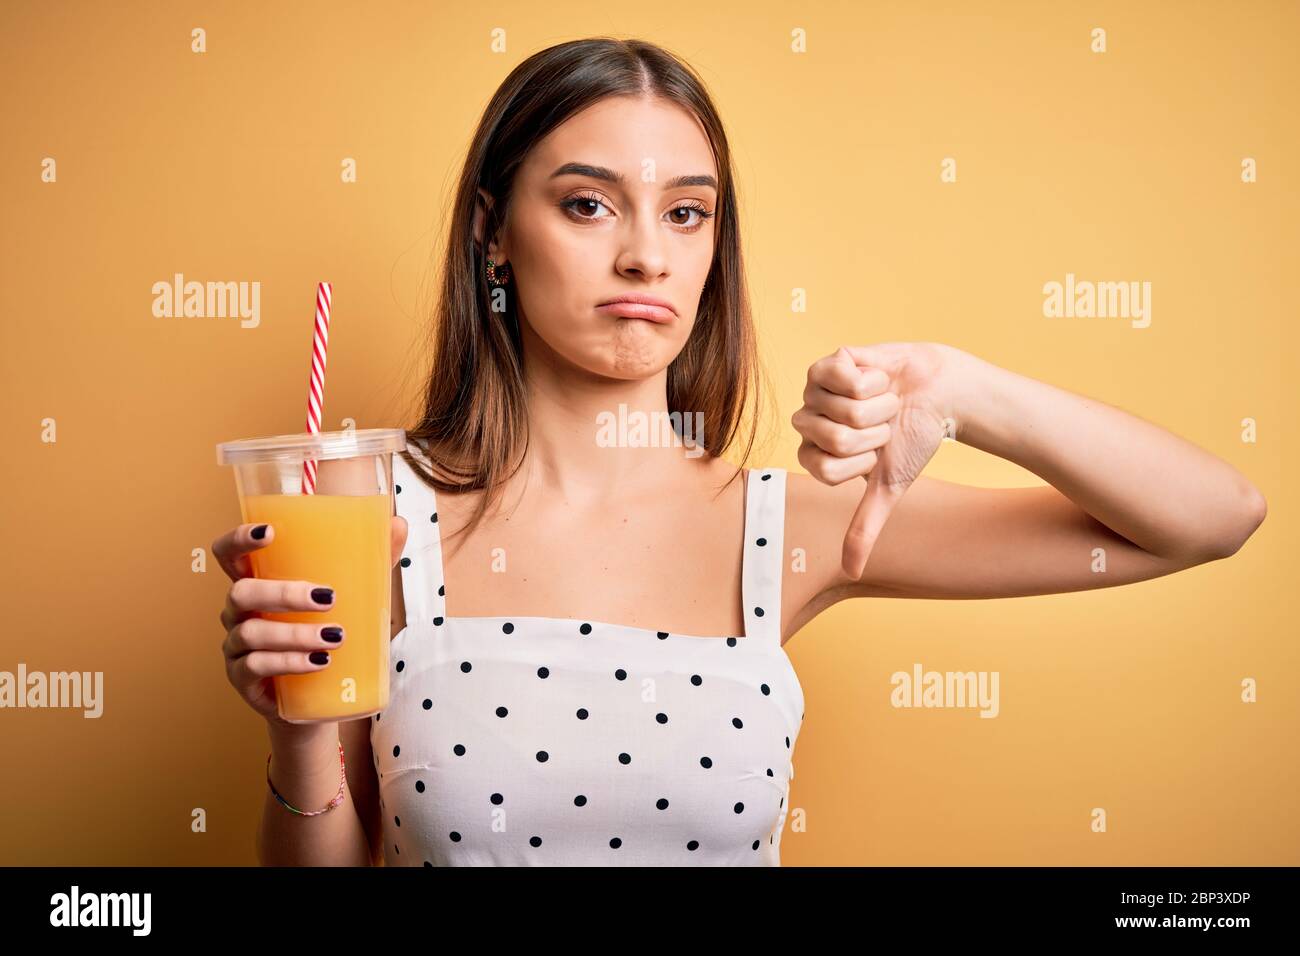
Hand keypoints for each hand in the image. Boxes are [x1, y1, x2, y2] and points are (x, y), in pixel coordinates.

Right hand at [212, 516, 408, 730]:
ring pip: (251, 632)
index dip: (238, 540)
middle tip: (329, 598)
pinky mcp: (243, 679)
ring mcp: (236, 646)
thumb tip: (399, 523)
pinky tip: (317, 662)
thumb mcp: (353, 596)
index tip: (269, 532)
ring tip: (335, 637)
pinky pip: (256, 667)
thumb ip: (374, 560)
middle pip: (242, 592)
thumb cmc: (329, 633)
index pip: (229, 555)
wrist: (320, 696)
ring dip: (295, 634)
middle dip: (283, 593)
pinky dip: (289, 662)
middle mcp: (239, 612)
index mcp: (258, 583)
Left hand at [793, 342, 957, 579]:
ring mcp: (817, 389)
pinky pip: (844, 376)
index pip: (824, 469)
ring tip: (885, 400)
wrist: (941, 395)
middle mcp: (810, 420)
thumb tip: (851, 572)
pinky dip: (874, 380)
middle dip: (873, 433)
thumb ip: (864, 527)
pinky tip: (879, 377)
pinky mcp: (833, 359)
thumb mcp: (888, 486)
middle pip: (833, 439)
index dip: (861, 462)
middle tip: (883, 424)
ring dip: (878, 406)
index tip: (876, 453)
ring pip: (843, 409)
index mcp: (815, 452)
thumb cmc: (912, 439)